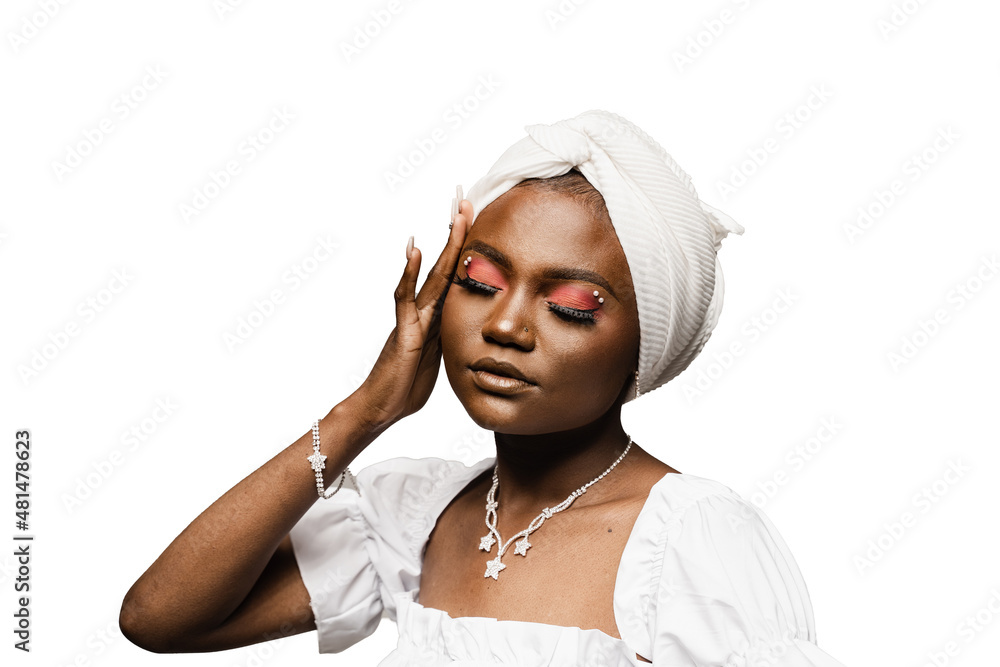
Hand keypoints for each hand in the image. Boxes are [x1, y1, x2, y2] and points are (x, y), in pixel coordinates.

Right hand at [356, 199, 471, 429]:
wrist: (381, 408)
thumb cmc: (406, 387)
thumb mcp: (440, 359)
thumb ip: (449, 340)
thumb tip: (467, 332)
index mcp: (438, 316)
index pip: (455, 275)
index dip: (466, 248)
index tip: (476, 219)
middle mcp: (425, 310)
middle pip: (445, 264)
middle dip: (456, 232)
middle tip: (465, 198)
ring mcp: (413, 318)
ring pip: (431, 274)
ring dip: (443, 244)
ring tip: (454, 213)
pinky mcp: (403, 331)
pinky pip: (405, 298)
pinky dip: (409, 274)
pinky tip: (414, 250)